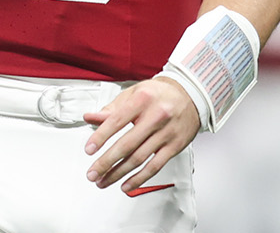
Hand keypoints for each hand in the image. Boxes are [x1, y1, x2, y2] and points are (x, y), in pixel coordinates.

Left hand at [81, 78, 199, 192]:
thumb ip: (111, 108)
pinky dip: (139, 179)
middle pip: (127, 144)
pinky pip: (155, 167)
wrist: (190, 95)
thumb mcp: (133, 93)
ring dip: (118, 173)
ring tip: (104, 181)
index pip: (116, 121)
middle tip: (92, 172)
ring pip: (139, 158)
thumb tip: (90, 118)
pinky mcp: (174, 147)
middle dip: (106, 162)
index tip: (88, 150)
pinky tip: (126, 185)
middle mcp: (156, 117)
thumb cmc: (159, 94)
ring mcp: (166, 133)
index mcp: (142, 100)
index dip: (100, 137)